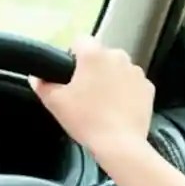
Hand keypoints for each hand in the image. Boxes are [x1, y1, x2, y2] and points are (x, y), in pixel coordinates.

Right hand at [30, 35, 153, 158]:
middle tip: (84, 93)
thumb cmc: (86, 120)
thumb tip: (36, 77)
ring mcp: (136, 72)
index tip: (70, 74)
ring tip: (103, 103)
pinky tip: (118, 109)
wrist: (120, 144)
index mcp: (94, 55)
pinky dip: (126, 92)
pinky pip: (132, 84)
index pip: (80, 41)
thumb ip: (42, 85)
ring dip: (111, 79)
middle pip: (100, 55)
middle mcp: (118, 56)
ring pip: (118, 69)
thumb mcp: (55, 103)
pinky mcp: (148, 88)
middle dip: (93, 69)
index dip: (72, 55)